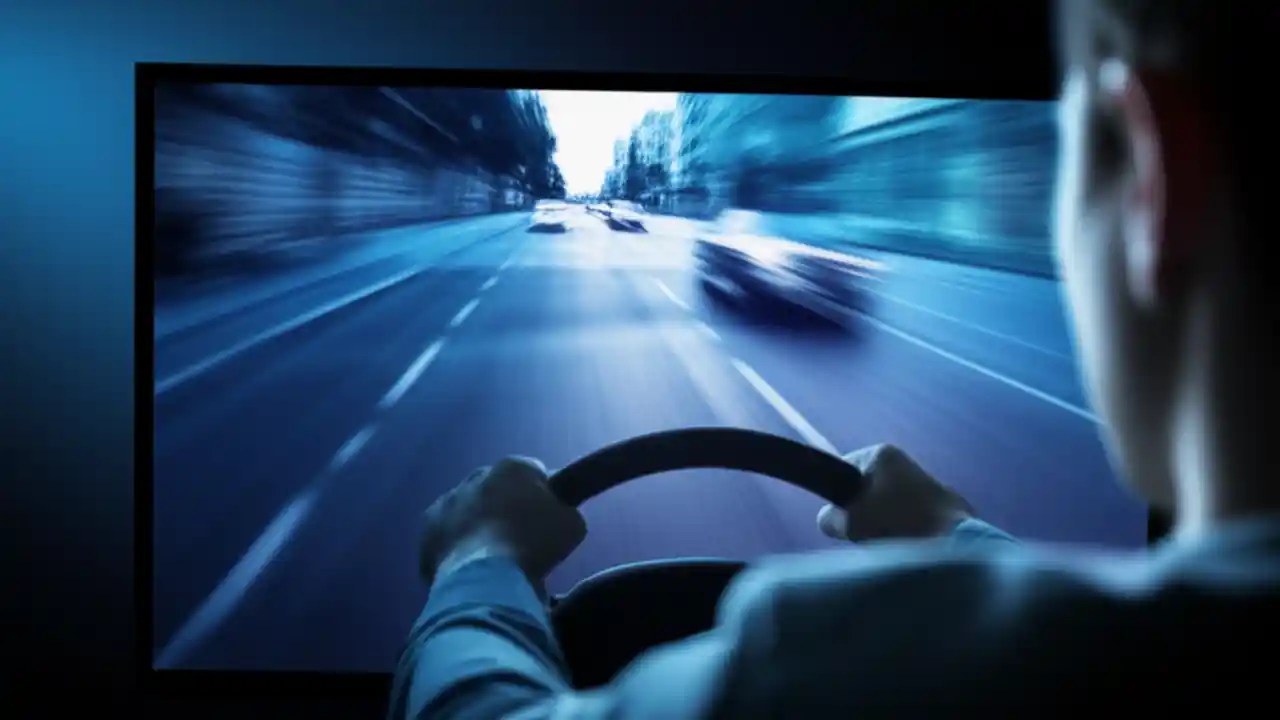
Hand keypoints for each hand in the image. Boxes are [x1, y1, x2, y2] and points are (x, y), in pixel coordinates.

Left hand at [420, 456, 585, 588]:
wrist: (486, 577)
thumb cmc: (534, 545)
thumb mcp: (572, 525)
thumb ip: (564, 509)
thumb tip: (557, 511)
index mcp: (514, 467)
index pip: (534, 472)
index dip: (543, 495)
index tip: (547, 519)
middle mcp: (477, 475)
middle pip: (497, 488)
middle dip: (506, 506)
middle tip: (519, 538)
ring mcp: (447, 500)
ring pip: (468, 508)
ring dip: (478, 523)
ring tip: (491, 556)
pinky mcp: (427, 527)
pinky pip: (446, 532)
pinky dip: (456, 544)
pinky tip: (469, 565)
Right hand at [817, 444, 975, 541]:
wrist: (955, 545)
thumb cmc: (895, 524)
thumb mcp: (847, 522)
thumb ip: (830, 518)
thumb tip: (833, 520)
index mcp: (881, 454)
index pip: (842, 470)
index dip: (838, 499)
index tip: (844, 521)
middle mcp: (906, 462)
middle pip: (867, 491)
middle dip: (864, 514)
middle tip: (867, 535)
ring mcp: (929, 483)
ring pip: (888, 508)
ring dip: (885, 527)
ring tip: (891, 545)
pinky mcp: (946, 508)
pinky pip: (912, 521)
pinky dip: (907, 535)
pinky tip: (910, 548)